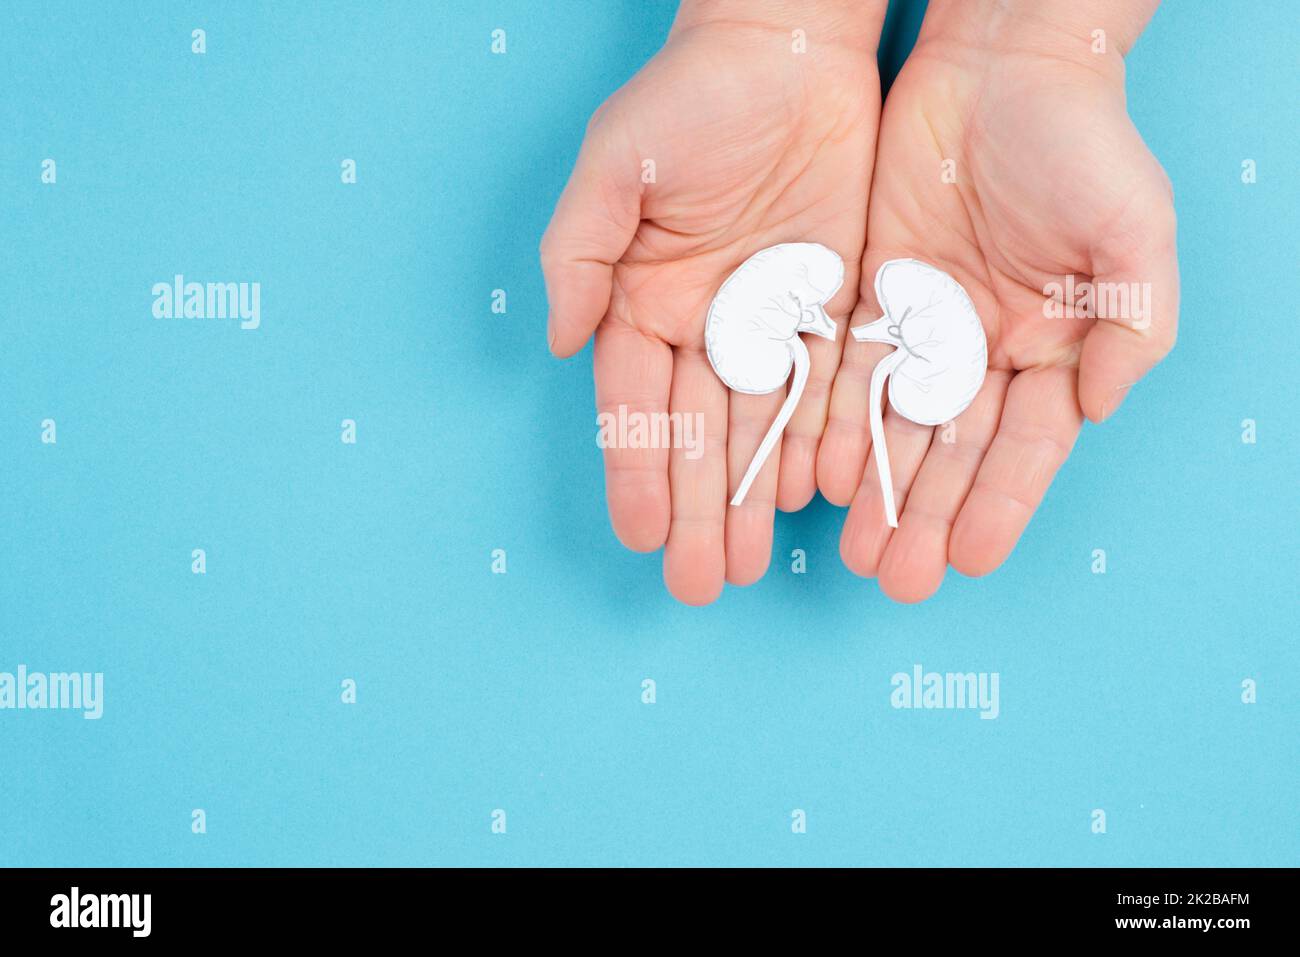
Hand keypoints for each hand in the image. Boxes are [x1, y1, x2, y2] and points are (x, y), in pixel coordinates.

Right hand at [542, 0, 885, 603]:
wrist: (790, 46)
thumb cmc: (690, 97)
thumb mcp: (617, 165)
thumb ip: (580, 255)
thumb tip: (561, 344)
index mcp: (642, 299)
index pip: (635, 404)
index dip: (636, 471)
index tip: (640, 536)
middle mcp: (703, 323)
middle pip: (697, 433)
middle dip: (697, 510)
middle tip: (701, 584)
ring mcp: (769, 319)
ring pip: (761, 426)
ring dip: (752, 497)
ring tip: (752, 564)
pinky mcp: (831, 304)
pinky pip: (827, 389)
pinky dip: (818, 443)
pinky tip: (811, 498)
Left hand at [817, 0, 1177, 600]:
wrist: (999, 66)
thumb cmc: (1081, 140)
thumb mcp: (1132, 232)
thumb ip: (1132, 326)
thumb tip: (1098, 410)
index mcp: (1053, 347)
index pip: (1025, 446)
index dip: (999, 505)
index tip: (972, 562)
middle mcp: (986, 350)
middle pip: (952, 452)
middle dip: (926, 518)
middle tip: (896, 579)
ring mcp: (926, 326)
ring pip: (896, 426)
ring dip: (878, 491)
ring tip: (855, 553)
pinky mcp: (872, 295)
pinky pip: (848, 372)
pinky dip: (836, 425)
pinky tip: (821, 477)